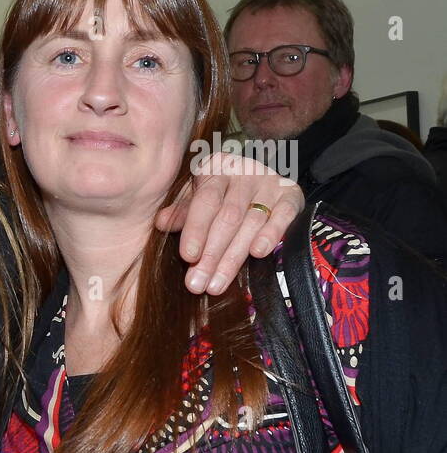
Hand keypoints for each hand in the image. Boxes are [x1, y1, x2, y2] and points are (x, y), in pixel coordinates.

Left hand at [155, 151, 302, 294]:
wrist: (259, 178)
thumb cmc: (218, 193)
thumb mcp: (195, 198)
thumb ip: (181, 212)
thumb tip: (161, 223)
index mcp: (214, 168)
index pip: (205, 201)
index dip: (196, 230)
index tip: (188, 257)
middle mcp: (243, 171)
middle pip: (227, 217)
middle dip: (212, 254)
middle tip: (198, 283)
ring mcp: (269, 182)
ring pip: (252, 222)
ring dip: (234, 257)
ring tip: (217, 284)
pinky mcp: (291, 193)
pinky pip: (284, 214)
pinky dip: (271, 234)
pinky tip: (258, 253)